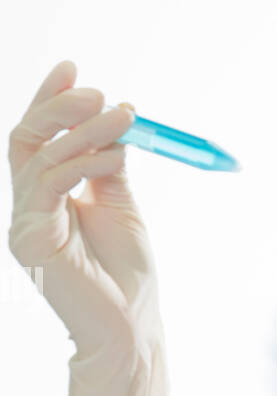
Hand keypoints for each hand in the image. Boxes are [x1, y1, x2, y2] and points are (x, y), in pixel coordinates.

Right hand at [7, 59, 178, 395]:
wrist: (131, 328)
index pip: (37, 137)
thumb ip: (108, 165)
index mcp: (47, 197)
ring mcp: (25, 223)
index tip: (73, 67)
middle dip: (60, 106)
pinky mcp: (32, 239)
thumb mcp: (120, 207)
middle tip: (97, 89)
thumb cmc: (127, 277)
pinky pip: (51, 184)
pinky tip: (114, 154)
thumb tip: (114, 118)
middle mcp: (28, 207)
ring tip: (124, 115)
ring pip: (41, 156)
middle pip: (28, 138)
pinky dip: (83, 161)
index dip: (49, 99)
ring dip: (84, 129)